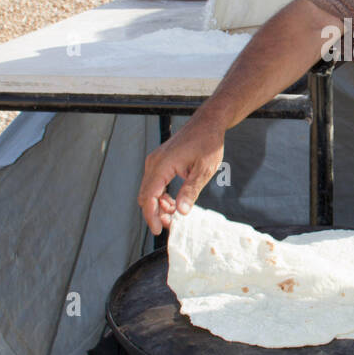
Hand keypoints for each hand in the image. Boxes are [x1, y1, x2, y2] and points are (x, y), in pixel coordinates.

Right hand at [137, 115, 226, 234]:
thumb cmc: (207, 143)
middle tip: (171, 225)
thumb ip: (190, 191)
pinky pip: (154, 183)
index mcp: (162, 165)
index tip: (159, 230)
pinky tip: (174, 202)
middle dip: (155, 213)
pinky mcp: (160, 161)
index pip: (149, 197)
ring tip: (175, 214)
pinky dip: (161, 195)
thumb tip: (181, 212)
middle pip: (145, 196)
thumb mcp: (203, 170)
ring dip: (159, 205)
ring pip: (149, 191)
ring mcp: (156, 161)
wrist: (208, 123)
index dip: (152, 216)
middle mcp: (154, 162)